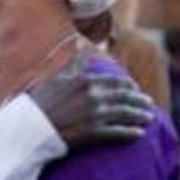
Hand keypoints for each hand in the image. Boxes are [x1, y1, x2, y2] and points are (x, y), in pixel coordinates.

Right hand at [28, 55, 152, 149]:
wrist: (29, 127)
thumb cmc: (38, 102)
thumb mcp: (55, 77)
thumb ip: (73, 63)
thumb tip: (82, 46)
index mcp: (85, 81)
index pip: (115, 81)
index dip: (128, 85)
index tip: (135, 88)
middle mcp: (94, 97)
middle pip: (125, 97)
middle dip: (139, 100)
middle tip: (148, 103)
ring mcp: (95, 115)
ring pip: (125, 114)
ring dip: (139, 115)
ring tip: (149, 118)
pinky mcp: (93, 133)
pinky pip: (118, 132)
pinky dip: (131, 132)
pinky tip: (139, 133)